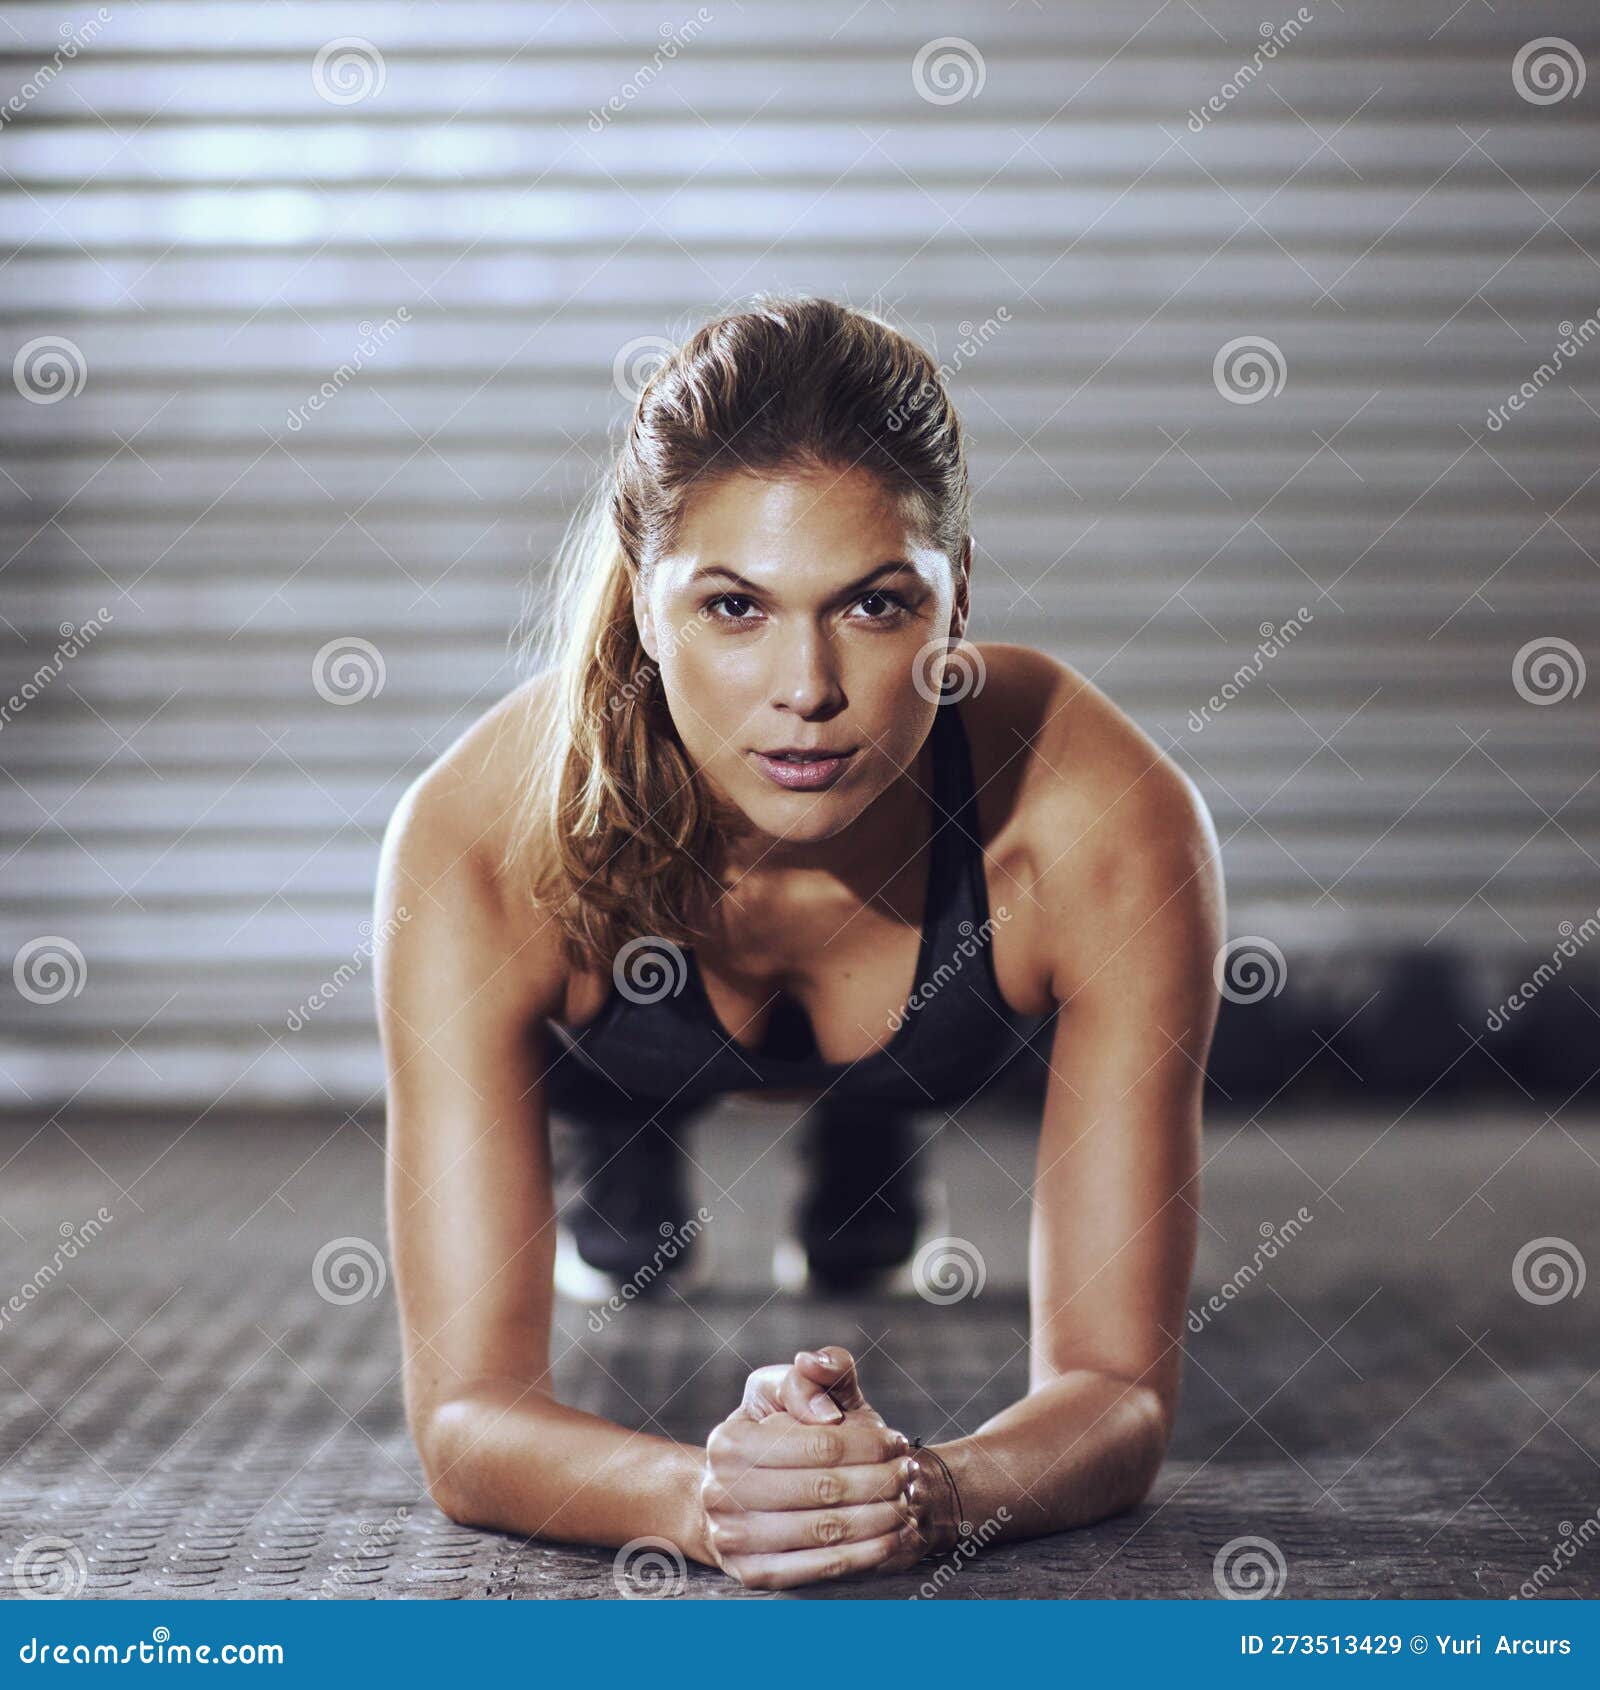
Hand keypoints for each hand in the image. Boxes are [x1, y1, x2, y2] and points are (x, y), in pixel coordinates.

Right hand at [694, 1344, 960, 1588]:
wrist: (736, 1492)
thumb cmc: (775, 1431)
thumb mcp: (788, 1391)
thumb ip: (812, 1377)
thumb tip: (818, 1381)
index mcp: (730, 1440)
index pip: (819, 1443)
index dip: (867, 1442)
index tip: (897, 1441)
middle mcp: (721, 1491)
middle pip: (826, 1489)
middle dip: (879, 1480)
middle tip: (910, 1473)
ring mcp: (733, 1538)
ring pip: (826, 1530)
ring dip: (879, 1518)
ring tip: (907, 1503)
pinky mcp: (753, 1574)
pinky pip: (819, 1568)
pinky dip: (864, 1555)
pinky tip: (891, 1538)